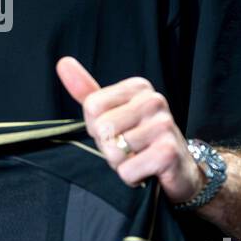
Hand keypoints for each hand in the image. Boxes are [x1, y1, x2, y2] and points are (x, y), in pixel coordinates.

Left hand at [56, 56, 204, 204]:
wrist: (177, 168)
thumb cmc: (139, 139)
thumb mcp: (112, 112)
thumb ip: (87, 91)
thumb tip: (63, 62)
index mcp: (138, 87)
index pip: (92, 106)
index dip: (97, 127)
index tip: (118, 130)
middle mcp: (153, 100)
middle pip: (102, 128)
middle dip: (108, 147)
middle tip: (129, 148)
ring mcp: (164, 124)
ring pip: (113, 151)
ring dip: (121, 163)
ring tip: (139, 157)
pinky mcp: (168, 151)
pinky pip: (127, 170)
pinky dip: (132, 177)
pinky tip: (147, 170)